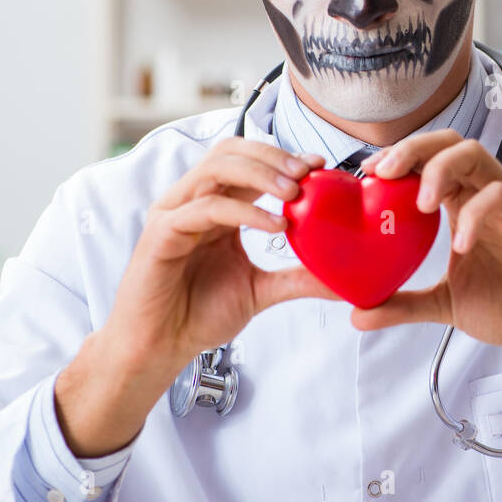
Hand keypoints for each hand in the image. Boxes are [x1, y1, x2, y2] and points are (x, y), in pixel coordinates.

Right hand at [106, 137, 340, 366]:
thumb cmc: (198, 315)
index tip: (319, 165)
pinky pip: (206, 208)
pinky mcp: (162, 234)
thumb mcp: (261, 291)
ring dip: (260, 174)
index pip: (249, 163)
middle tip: (308, 171)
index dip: (284, 157)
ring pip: (217, 169)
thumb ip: (298, 279)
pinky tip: (275, 226)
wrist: (159, 348)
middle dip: (273, 156)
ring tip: (294, 193)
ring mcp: (175, 214)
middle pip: (232, 153)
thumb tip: (343, 280)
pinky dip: (244, 211)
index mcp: (217, 207)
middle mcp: (193, 202)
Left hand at [349, 129, 501, 384]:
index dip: (400, 157)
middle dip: (414, 149)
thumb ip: (401, 304)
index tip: (368, 174)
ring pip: (478, 156)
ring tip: (420, 203)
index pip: (432, 159)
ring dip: (441, 170)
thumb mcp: (443, 304)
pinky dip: (476, 214)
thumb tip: (356, 315)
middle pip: (452, 143)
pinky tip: (461, 244)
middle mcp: (488, 196)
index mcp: (466, 205)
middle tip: (383, 174)